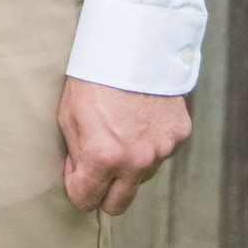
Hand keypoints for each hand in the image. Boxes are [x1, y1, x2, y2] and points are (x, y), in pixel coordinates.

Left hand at [58, 78, 190, 214]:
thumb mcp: (68, 115)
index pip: (87, 201)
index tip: (75, 171)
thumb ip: (75, 155)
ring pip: (141, 178)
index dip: (76, 187)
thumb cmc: (92, 76)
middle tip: (96, 166)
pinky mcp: (179, 135)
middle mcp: (136, 161)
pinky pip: (160, 154)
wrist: (131, 42)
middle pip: (117, 205)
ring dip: (128, 165)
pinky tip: (140, 118)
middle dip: (103, 191)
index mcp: (103, 157)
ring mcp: (161, 149)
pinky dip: (149, 143)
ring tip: (120, 129)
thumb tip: (81, 175)